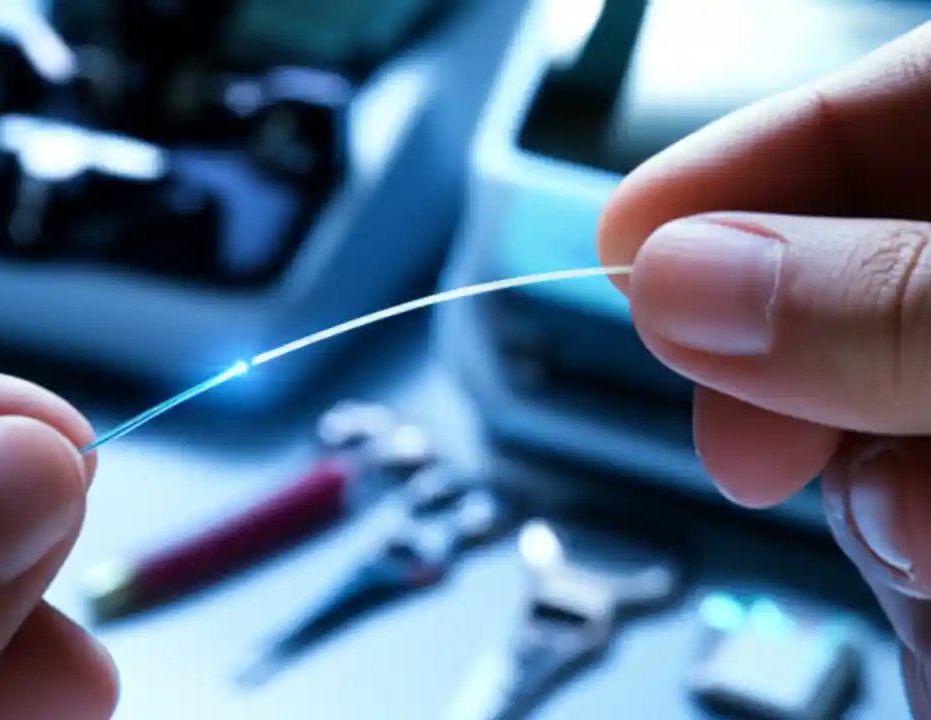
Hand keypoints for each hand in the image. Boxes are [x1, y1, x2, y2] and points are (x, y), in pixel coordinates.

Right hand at [599, 22, 930, 715]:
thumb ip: (900, 301)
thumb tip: (692, 279)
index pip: (902, 103)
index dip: (757, 159)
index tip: (628, 240)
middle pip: (870, 260)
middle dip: (794, 354)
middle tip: (739, 437)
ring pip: (874, 400)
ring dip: (861, 476)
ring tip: (917, 546)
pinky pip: (911, 511)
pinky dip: (904, 546)